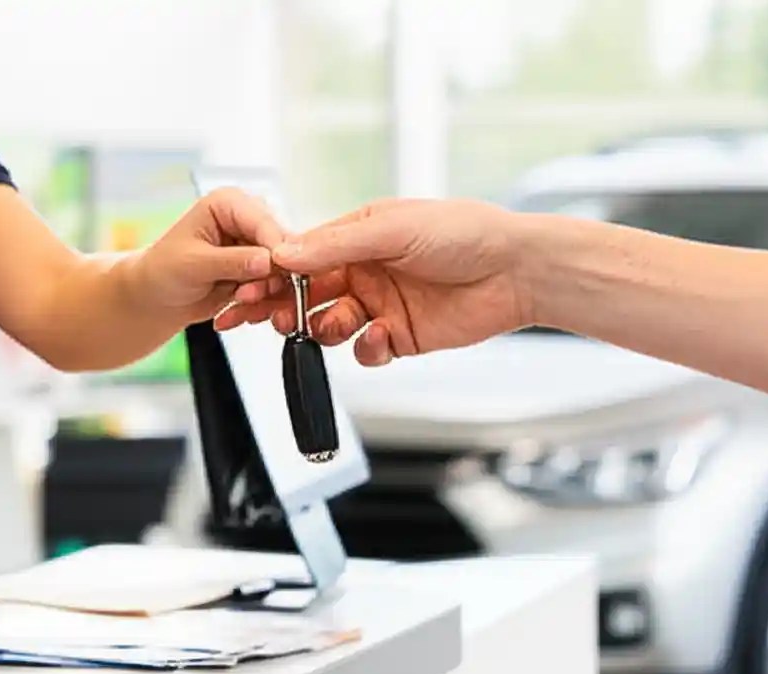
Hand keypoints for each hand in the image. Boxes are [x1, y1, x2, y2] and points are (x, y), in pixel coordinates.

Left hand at [128, 188, 283, 324]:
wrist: (157, 299)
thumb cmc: (163, 271)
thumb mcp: (193, 264)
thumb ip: (232, 261)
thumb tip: (267, 260)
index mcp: (228, 203)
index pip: (265, 222)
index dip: (276, 247)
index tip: (279, 270)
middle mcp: (247, 220)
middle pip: (282, 246)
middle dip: (269, 275)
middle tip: (247, 294)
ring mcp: (256, 247)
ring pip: (283, 271)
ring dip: (264, 292)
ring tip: (238, 301)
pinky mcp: (260, 271)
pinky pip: (275, 288)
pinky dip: (261, 303)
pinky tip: (239, 309)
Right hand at [216, 199, 532, 365]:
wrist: (516, 271)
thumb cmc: (464, 233)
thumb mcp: (393, 229)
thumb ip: (336, 245)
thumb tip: (285, 252)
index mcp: (360, 236)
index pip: (304, 255)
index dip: (276, 273)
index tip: (251, 287)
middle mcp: (366, 270)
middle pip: (309, 293)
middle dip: (284, 307)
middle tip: (268, 318)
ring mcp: (382, 305)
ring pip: (332, 324)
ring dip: (324, 328)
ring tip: (332, 326)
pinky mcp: (402, 336)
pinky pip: (367, 350)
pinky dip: (366, 348)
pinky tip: (379, 337)